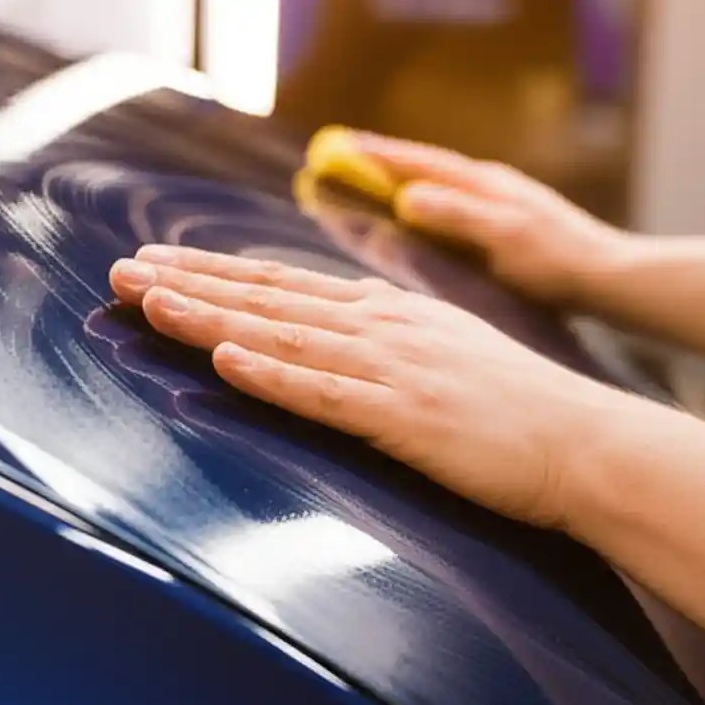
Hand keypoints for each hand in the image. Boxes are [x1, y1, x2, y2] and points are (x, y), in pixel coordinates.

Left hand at [109, 245, 627, 527]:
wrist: (582, 440)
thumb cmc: (515, 403)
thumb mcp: (443, 348)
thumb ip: (387, 335)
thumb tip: (334, 326)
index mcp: (387, 311)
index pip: (282, 285)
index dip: (214, 274)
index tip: (159, 264)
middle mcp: (381, 327)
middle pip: (268, 300)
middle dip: (190, 284)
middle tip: (122, 272)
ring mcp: (392, 369)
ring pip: (284, 337)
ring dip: (211, 319)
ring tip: (149, 303)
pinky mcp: (405, 418)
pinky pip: (326, 394)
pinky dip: (272, 374)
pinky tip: (226, 360)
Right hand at [354, 131, 627, 306]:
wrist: (610, 281)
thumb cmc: (558, 262)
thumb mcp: (504, 237)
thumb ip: (457, 215)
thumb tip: (407, 196)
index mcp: (485, 184)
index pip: (422, 162)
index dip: (379, 155)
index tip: (341, 146)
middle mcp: (489, 187)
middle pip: (427, 169)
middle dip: (385, 163)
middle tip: (344, 157)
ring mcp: (499, 206)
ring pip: (440, 188)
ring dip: (404, 184)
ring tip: (371, 185)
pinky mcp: (506, 229)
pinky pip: (452, 210)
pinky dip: (426, 209)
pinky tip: (419, 223)